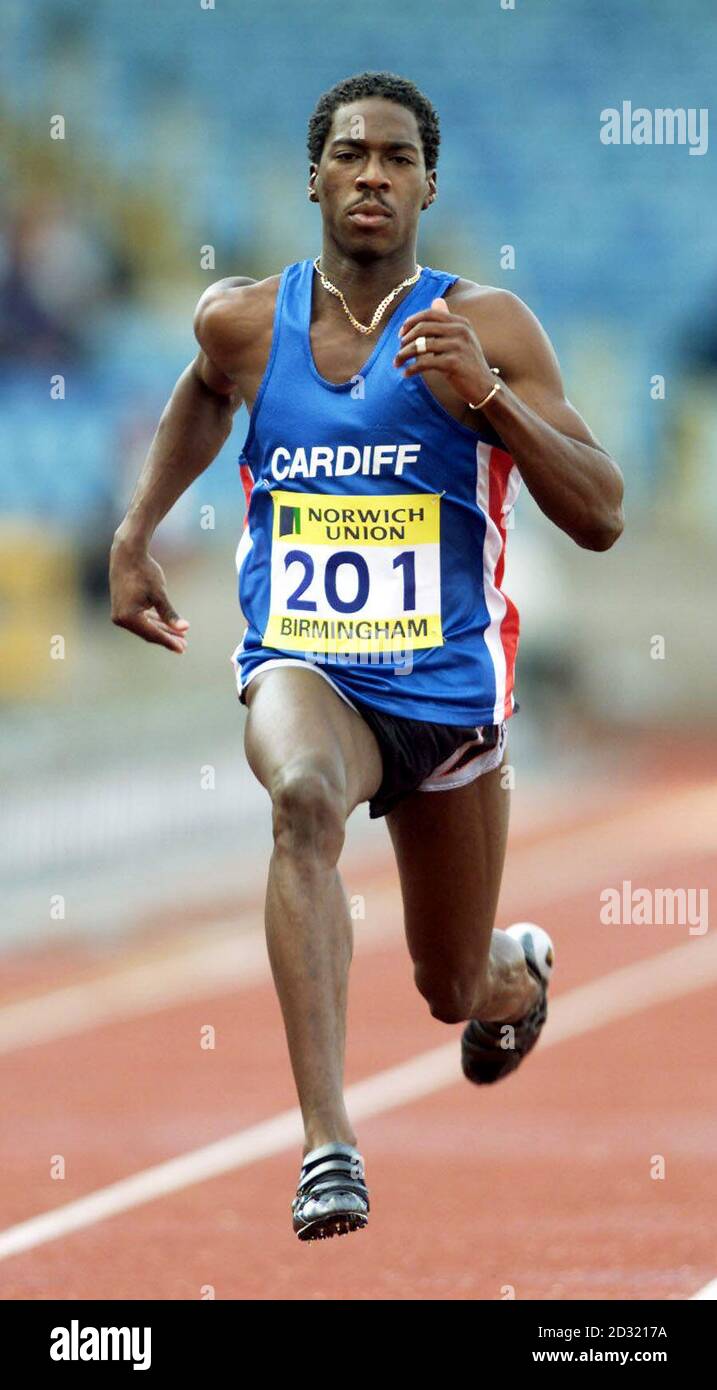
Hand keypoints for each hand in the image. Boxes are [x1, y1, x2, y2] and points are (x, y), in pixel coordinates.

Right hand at [110, 533, 188, 652]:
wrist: (128, 554)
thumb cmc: (144, 572)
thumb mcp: (159, 594)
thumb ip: (170, 614)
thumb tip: (184, 628)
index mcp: (128, 617)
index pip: (152, 634)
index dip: (169, 641)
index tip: (183, 649)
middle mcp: (121, 618)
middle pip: (148, 633)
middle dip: (167, 638)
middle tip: (184, 646)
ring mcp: (120, 614)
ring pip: (145, 626)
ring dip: (162, 630)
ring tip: (180, 636)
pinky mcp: (122, 607)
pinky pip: (141, 619)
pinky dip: (154, 621)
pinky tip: (167, 625)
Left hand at [394, 297, 495, 405]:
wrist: (484, 386)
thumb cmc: (468, 363)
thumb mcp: (460, 338)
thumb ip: (446, 322)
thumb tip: (436, 300)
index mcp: (460, 322)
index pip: (430, 314)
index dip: (411, 321)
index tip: (401, 334)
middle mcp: (460, 330)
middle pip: (423, 328)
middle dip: (405, 339)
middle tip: (398, 350)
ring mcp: (457, 346)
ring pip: (420, 346)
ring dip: (404, 355)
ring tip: (397, 363)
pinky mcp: (453, 363)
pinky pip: (424, 362)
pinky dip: (411, 369)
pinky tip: (406, 374)